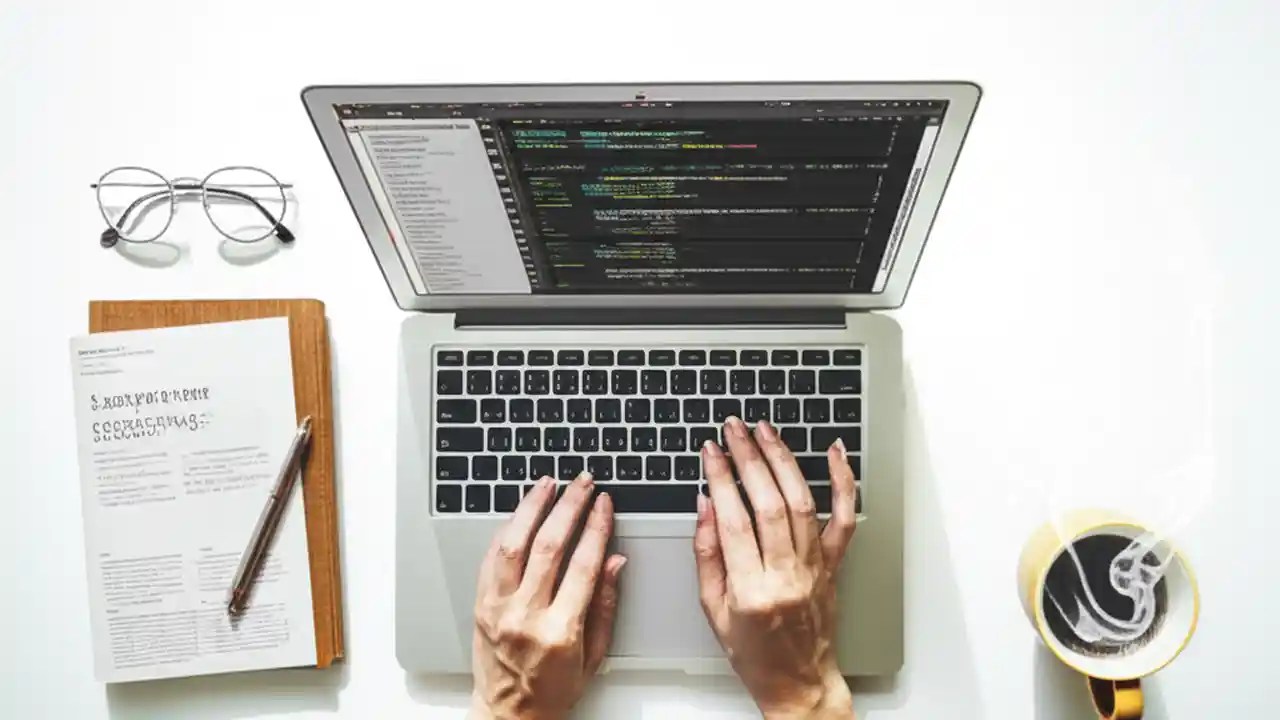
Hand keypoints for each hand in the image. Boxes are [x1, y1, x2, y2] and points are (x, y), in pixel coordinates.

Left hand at [471, 474, 626, 719]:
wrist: (508, 714)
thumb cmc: (554, 689)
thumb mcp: (595, 654)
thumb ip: (605, 604)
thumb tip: (614, 559)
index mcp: (560, 631)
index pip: (582, 564)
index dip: (596, 527)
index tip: (604, 503)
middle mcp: (525, 616)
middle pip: (548, 545)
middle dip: (568, 506)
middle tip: (581, 482)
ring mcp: (498, 608)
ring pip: (513, 543)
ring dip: (531, 507)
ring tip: (548, 484)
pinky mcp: (480, 604)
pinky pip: (491, 557)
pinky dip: (507, 529)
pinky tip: (520, 512)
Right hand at [694, 417, 858, 719]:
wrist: (799, 682)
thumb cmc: (753, 653)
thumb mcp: (713, 610)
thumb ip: (707, 554)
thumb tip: (705, 504)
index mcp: (751, 591)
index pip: (733, 520)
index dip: (720, 478)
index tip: (710, 451)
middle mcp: (787, 576)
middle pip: (769, 503)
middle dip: (749, 458)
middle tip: (734, 429)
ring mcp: (815, 568)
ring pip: (802, 503)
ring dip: (783, 460)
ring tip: (766, 431)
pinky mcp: (834, 565)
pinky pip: (845, 518)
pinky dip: (843, 482)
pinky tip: (834, 454)